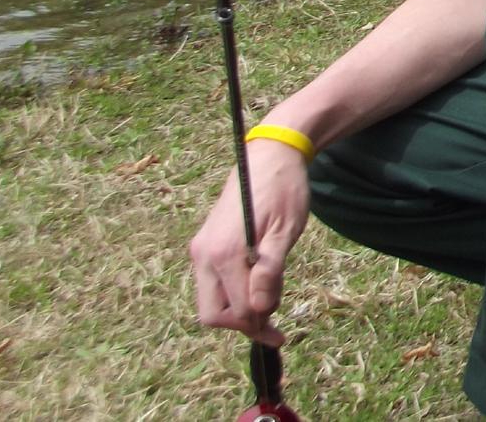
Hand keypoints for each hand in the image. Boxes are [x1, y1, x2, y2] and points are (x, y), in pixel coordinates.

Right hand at [188, 140, 313, 345]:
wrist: (270, 155)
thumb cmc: (284, 190)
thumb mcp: (285, 231)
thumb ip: (270, 271)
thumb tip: (258, 310)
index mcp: (223, 252)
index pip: (235, 309)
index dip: (258, 323)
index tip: (280, 330)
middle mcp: (203, 254)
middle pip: (212, 313)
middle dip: (241, 325)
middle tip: (273, 326)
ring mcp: (200, 250)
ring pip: (210, 301)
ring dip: (237, 310)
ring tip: (270, 300)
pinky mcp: (204, 245)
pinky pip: (213, 283)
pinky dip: (233, 294)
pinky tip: (258, 286)